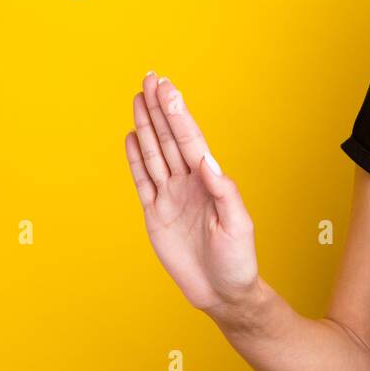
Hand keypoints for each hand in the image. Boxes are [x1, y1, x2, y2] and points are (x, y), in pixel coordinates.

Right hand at [124, 72, 262, 329]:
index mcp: (209, 181)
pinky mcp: (155, 214)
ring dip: (146, 125)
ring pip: (154, 153)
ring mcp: (170, 197)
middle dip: (159, 108)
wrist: (223, 292)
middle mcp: (188, 183)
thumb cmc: (238, 259)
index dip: (177, 114)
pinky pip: (142, 180)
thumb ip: (223, 192)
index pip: (190, 140)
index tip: (167, 88)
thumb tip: (206, 162)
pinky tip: (131, 137)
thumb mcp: (237, 225)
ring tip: (138, 98)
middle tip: (150, 78)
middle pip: (169, 138)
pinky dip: (135, 158)